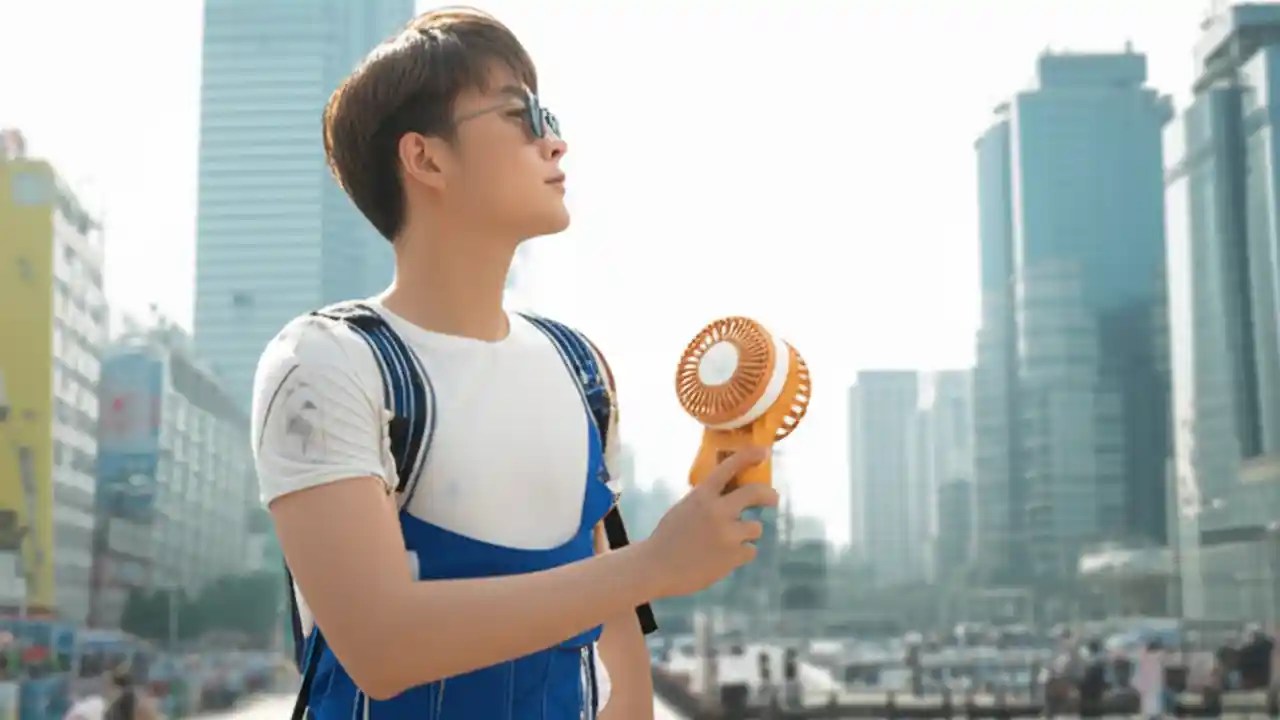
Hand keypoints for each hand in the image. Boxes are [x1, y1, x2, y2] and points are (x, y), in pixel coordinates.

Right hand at [640, 446, 778, 598]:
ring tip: (729, 542)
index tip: (763, 452)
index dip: (749, 456)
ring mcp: (728, 534)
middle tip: (773, 499)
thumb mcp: (685, 508)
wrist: (656, 567)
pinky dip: (741, 554)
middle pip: (755, 493)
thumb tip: (732, 495)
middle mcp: (718, 511)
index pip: (729, 467)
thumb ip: (707, 501)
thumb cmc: (668, 537)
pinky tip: (723, 559)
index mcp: (702, 495)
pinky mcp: (734, 556)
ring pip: (756, 528)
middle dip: (769, 495)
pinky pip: (750, 551)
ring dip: (747, 533)